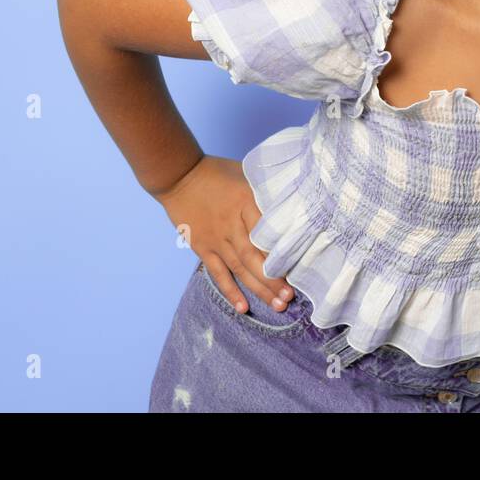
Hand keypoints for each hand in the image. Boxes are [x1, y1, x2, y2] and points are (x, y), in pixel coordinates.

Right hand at [156, 155, 295, 313]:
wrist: (178, 175)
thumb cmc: (217, 172)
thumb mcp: (246, 174)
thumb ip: (265, 193)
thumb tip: (291, 204)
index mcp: (246, 202)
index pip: (268, 231)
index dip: (284, 250)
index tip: (301, 265)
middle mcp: (232, 224)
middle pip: (256, 256)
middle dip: (275, 278)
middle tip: (291, 296)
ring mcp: (216, 239)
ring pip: (240, 269)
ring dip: (259, 288)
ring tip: (278, 305)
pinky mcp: (203, 248)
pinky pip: (218, 273)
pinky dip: (230, 291)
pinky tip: (243, 307)